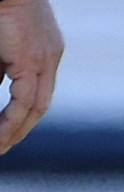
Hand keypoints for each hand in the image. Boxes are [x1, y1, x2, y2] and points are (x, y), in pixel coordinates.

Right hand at [0, 0, 62, 153]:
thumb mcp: (1, 46)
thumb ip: (0, 68)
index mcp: (44, 52)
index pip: (37, 92)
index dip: (24, 114)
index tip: (10, 130)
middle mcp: (50, 57)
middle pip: (39, 104)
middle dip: (21, 128)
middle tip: (3, 146)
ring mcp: (46, 58)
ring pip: (35, 106)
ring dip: (16, 129)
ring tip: (0, 146)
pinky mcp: (33, 58)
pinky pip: (26, 99)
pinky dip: (13, 118)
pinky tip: (2, 133)